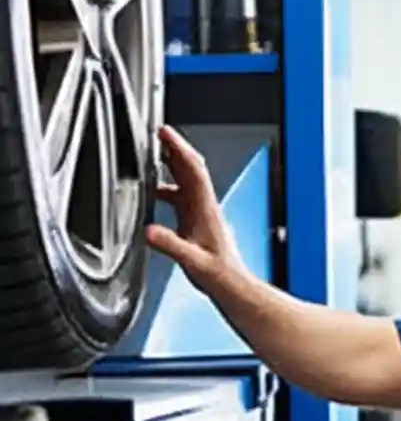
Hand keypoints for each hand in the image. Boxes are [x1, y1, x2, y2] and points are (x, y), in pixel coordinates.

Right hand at [145, 125, 244, 289]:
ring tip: (152, 157)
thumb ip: (170, 245)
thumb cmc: (219, 275)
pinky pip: (180, 198)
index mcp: (206, 210)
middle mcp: (205, 208)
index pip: (193, 171)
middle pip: (190, 170)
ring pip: (185, 182)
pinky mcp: (196, 223)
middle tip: (158, 134)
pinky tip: (153, 194)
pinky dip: (166, 190)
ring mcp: (201, 214)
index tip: (165, 133)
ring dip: (170, 168)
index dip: (179, 149)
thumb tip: (149, 231)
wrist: (231, 286)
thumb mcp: (192, 261)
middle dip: (174, 149)